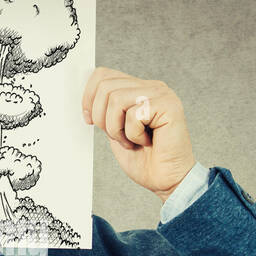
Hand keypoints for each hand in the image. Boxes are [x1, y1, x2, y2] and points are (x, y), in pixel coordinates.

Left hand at [82, 67, 196, 201]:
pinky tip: (146, 141)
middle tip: (117, 136)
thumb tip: (86, 99)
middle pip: (105, 85)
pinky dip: (132, 134)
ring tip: (132, 140)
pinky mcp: (168, 105)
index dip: (88, 97)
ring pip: (115, 99)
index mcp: (139, 89)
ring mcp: (161, 94)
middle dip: (101, 117)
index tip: (89, 120)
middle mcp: (151, 87)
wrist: (166, 181)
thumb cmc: (144, 160)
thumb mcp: (115, 130)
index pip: (103, 75)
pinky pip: (133, 114)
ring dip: (116, 128)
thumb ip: (106, 110)